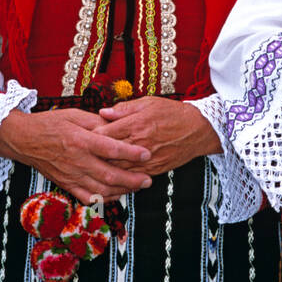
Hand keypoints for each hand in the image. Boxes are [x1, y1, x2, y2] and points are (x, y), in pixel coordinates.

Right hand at [0, 108, 151, 205]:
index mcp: (81, 140)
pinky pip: (88, 197)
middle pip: (110, 175)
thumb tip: (119, 124)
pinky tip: (117, 195)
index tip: (148, 154)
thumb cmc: (51, 124)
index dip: (132, 153)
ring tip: (138, 187)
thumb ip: (97, 122)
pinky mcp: (66, 184)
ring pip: (102, 190)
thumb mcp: (75, 114)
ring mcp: (71, 175)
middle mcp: (77, 160)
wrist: (25, 140)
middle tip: (149, 179)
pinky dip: (105, 199)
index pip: (111, 149)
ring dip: (123, 191)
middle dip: (133, 180)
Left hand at [94, 96, 215, 177]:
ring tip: (93, 167)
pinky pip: (132, 177)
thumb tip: (102, 112)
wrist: (198, 130)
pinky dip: (121, 178)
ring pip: (118, 169)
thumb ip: (123, 109)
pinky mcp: (154, 170)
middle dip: (94, 155)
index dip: (91, 136)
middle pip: (107, 154)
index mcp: (135, 124)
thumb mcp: (148, 102)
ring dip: (105, 169)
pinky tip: (112, 177)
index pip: (103, 134)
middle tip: (83, 154)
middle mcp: (139, 143)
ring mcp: (146, 159)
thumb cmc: (172, 113)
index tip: (84, 136)